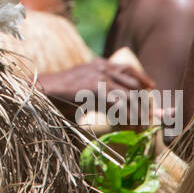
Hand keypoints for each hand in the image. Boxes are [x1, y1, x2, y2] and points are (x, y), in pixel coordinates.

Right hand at [36, 59, 155, 121]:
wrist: (42, 92)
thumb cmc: (59, 96)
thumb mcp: (84, 91)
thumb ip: (100, 95)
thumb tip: (117, 108)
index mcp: (99, 64)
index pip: (127, 69)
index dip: (142, 78)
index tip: (152, 86)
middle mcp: (102, 68)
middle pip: (133, 85)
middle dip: (144, 103)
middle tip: (150, 119)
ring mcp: (100, 78)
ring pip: (129, 97)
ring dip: (138, 114)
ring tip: (141, 127)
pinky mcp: (97, 90)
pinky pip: (120, 105)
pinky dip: (128, 117)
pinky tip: (131, 126)